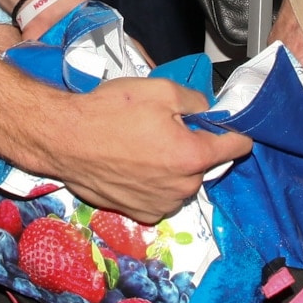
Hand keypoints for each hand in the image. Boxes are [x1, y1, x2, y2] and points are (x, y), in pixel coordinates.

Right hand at [40, 75, 251, 223]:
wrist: (65, 139)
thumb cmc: (109, 112)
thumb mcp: (160, 89)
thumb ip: (195, 100)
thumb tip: (207, 111)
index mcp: (192, 156)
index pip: (237, 146)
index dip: (233, 130)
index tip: (223, 123)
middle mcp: (182, 187)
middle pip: (205, 164)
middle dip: (192, 146)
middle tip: (162, 128)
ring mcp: (161, 204)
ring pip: (182, 182)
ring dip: (173, 167)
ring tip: (142, 147)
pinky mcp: (141, 213)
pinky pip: (162, 197)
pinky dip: (154, 183)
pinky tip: (132, 166)